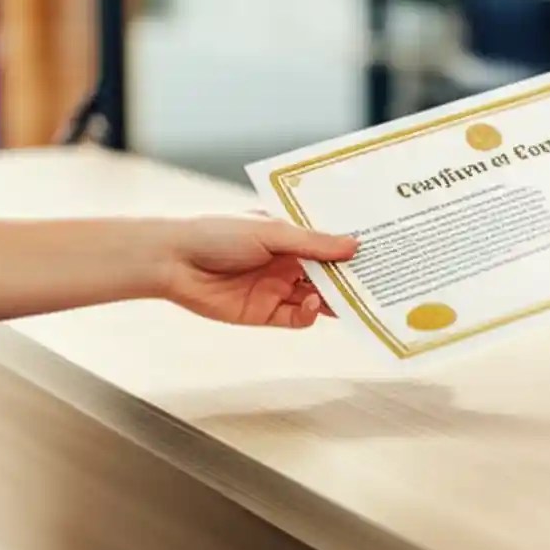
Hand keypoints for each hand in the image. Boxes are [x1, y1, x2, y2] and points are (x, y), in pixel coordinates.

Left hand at [156, 217, 358, 327]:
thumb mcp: (272, 231)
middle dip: (350, 278)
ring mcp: (276, 288)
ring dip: (335, 298)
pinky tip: (314, 304)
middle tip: (377, 281)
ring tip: (352, 296)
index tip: (378, 251)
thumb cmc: (216, 232)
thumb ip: (314, 243)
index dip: (350, 248)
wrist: (171, 260)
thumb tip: (354, 246)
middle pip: (328, 274)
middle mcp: (286, 262)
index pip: (328, 243)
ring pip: (318, 298)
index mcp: (289, 235)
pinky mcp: (264, 313)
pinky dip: (311, 314)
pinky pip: (297, 318)